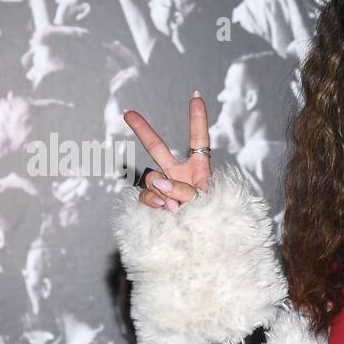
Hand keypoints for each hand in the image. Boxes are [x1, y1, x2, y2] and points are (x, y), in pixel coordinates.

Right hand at [122, 93, 211, 211]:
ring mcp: (165, 189)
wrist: (206, 246)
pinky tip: (166, 209)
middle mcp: (179, 175)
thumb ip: (184, 190)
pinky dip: (153, 202)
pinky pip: (146, 197)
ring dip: (162, 191)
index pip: (199, 140)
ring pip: (151, 179)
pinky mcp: (156, 203)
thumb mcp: (206, 201)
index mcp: (200, 170)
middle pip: (158, 149)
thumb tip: (159, 183)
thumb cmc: (215, 221)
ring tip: (177, 207)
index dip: (197, 119)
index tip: (195, 97)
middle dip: (143, 131)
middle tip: (128, 112)